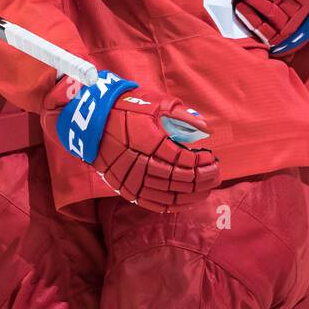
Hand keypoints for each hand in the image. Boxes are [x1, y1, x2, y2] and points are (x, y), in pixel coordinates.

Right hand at [44, 71, 220, 212]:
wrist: (92, 121)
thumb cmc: (127, 108)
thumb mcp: (156, 103)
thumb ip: (183, 117)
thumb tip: (205, 130)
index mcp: (150, 143)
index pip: (185, 162)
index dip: (203, 163)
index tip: (213, 157)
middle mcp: (141, 165)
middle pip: (181, 180)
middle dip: (203, 179)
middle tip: (216, 174)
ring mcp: (132, 180)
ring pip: (169, 196)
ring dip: (192, 194)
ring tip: (207, 188)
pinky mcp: (126, 189)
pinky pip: (153, 204)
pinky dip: (173, 205)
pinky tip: (187, 200)